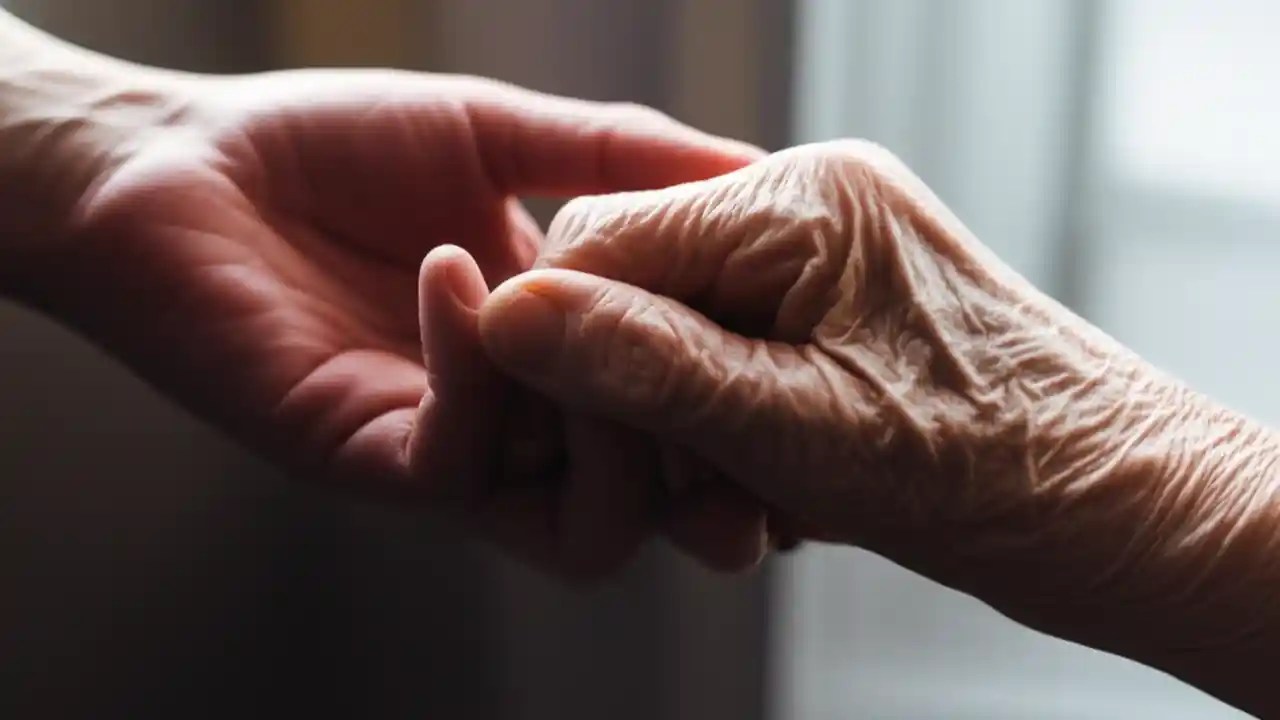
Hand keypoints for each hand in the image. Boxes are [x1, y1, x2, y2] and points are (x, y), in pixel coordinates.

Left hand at [2, 48, 771, 577]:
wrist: (179, 164)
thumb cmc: (331, 148)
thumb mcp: (500, 135)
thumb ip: (616, 156)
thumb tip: (749, 160)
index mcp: (560, 352)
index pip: (680, 410)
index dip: (739, 392)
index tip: (791, 335)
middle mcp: (520, 422)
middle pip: (651, 506)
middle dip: (701, 450)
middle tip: (723, 366)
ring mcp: (449, 449)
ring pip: (580, 524)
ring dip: (614, 428)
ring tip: (602, 316)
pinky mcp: (367, 453)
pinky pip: (461, 460)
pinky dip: (480, 368)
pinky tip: (458, 267)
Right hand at [479, 139, 1279, 698]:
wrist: (1121, 509)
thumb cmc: (995, 472)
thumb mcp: (800, 432)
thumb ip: (646, 367)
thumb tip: (512, 316)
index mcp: (799, 205)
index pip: (601, 243)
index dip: (560, 345)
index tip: (569, 439)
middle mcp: (808, 208)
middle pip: (634, 290)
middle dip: (637, 405)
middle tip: (692, 497)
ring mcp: (824, 258)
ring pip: (675, 335)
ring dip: (686, 435)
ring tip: (752, 508)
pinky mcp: (835, 310)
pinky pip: (729, 357)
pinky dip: (728, 435)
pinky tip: (778, 494)